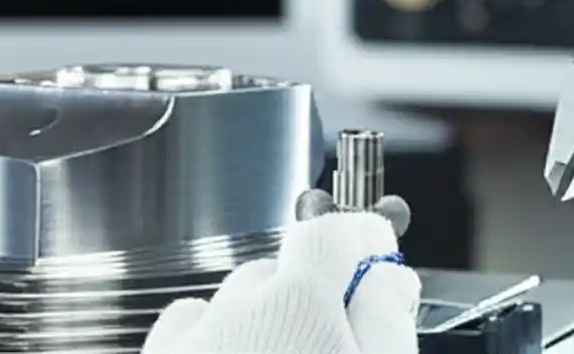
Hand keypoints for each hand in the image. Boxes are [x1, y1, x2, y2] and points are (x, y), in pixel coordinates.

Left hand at [141, 212, 419, 353]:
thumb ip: (388, 322)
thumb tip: (389, 277)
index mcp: (295, 305)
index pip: (333, 231)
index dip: (363, 239)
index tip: (379, 260)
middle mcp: (229, 315)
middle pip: (280, 272)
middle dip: (309, 297)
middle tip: (337, 342)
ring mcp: (184, 346)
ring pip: (228, 305)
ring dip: (258, 324)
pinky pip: (184, 333)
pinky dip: (208, 343)